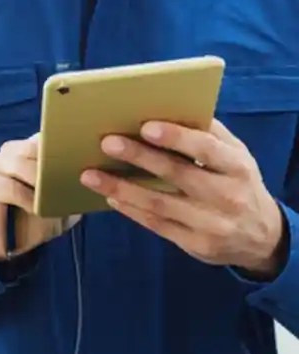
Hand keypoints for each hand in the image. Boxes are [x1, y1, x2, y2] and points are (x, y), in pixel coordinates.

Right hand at [0, 134, 81, 261]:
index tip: (86, 150)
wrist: (11, 244)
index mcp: (29, 149)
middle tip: (76, 176)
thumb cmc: (40, 219)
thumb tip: (96, 170)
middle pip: (33, 146)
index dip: (66, 142)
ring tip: (58, 195)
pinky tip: (40, 211)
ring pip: (21, 164)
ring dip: (42, 180)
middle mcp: (9, 151)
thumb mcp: (62, 199)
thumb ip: (71, 181)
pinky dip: (29, 200)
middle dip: (55, 162)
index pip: (48, 136)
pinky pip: (12, 188)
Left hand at [80, 119, 287, 278]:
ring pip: (160, 204)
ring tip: (90, 175)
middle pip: (178, 174)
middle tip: (106, 142)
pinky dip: (131, 210)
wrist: (263, 237)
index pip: (207, 149)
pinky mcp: (197, 245)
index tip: (145, 126)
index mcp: (238, 167)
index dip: (177, 138)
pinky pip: (157, 225)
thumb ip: (208, 134)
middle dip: (139, 157)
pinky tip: (110, 197)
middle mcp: (228, 196)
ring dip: (121, 188)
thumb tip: (168, 108)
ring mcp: (212, 224)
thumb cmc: (238, 182)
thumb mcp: (236, 156)